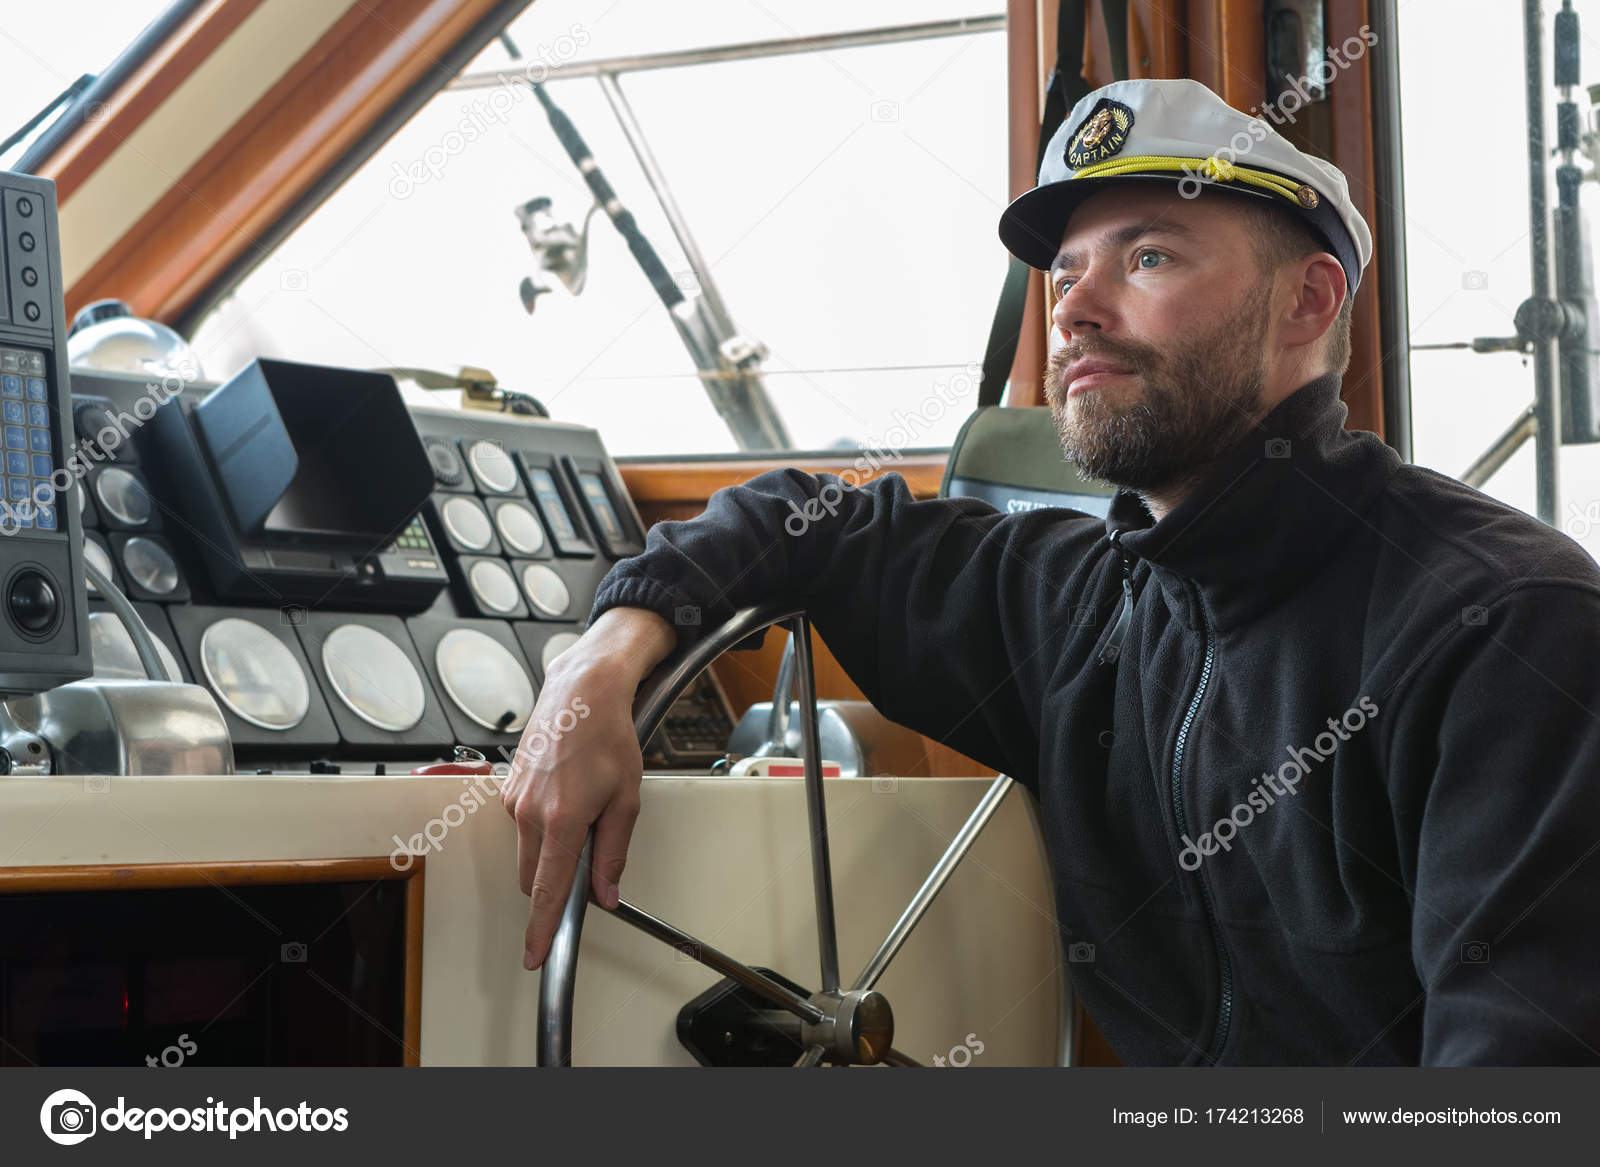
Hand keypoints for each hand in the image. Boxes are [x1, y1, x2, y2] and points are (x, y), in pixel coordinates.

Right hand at [500, 607, 674, 969]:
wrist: (581, 692)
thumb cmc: (607, 736)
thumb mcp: (626, 799)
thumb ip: (613, 852)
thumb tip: (607, 892)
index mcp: (563, 820)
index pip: (549, 891)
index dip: (543, 928)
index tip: (537, 955)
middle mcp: (530, 813)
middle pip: (535, 877)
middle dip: (557, 882)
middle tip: (589, 857)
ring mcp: (514, 801)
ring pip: (528, 852)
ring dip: (551, 850)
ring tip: (583, 811)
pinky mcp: (507, 789)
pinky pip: (523, 826)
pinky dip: (542, 827)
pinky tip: (566, 796)